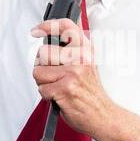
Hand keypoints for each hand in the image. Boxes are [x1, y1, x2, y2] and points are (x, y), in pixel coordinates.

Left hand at [31, 17, 114, 137]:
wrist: (103, 115)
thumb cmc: (91, 92)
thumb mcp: (88, 64)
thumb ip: (72, 49)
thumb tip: (50, 36)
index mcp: (86, 50)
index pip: (66, 26)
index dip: (47, 25)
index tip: (37, 30)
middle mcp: (80, 58)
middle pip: (43, 52)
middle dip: (42, 66)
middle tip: (55, 75)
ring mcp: (73, 73)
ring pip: (38, 71)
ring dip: (44, 82)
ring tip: (58, 87)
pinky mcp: (65, 88)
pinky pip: (42, 89)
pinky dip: (47, 96)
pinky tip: (60, 96)